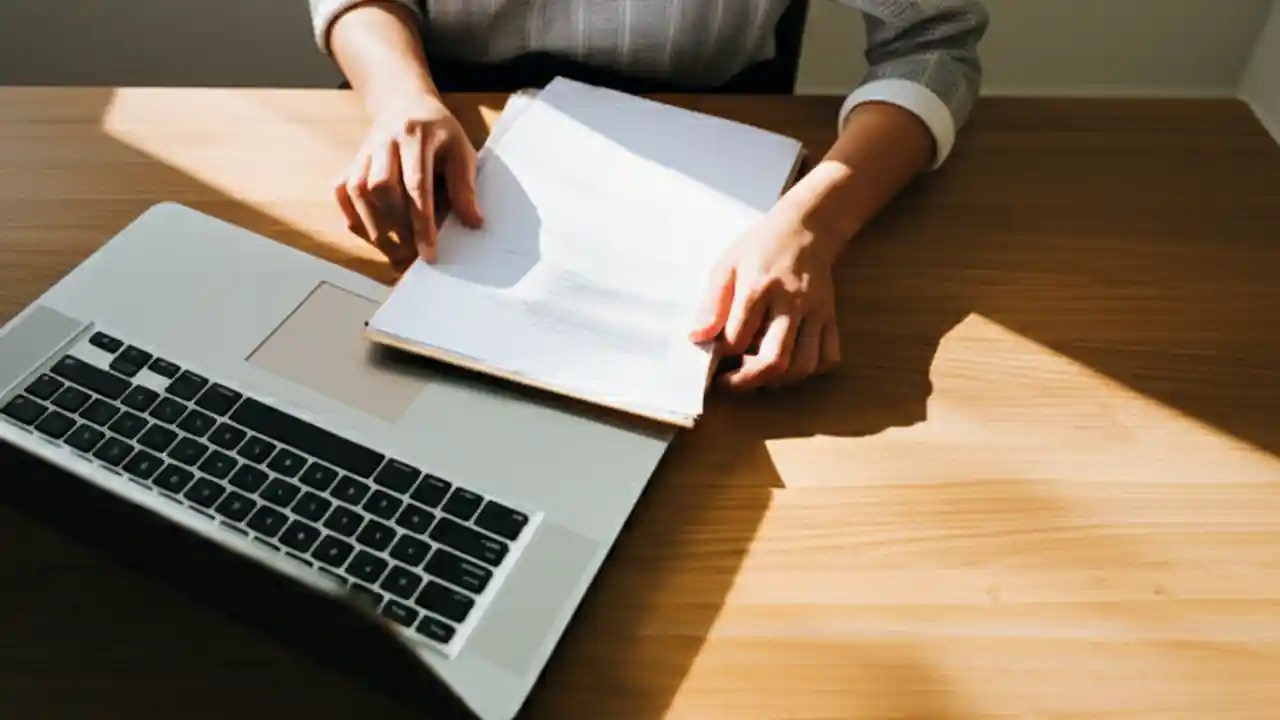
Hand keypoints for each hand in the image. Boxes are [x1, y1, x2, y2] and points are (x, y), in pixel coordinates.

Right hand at [334, 90, 483, 264]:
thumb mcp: (461, 151)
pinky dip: (352, 215)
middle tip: (412, 255)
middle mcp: (384, 141)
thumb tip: (473, 223)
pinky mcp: (352, 161)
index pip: (417, 185)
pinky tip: (370, 233)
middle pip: (381, 188)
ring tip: (395, 252)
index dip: (422, 223)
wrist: (406, 104)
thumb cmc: (439, 133)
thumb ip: (465, 186)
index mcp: (416, 135)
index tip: (429, 253)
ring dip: (374, 227)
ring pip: (357, 191)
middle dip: (397, 227)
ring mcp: (364, 151)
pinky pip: (341, 191)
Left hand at [690, 209, 841, 390]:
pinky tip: (789, 365)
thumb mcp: (727, 265)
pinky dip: (808, 371)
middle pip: (774, 361)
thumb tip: (697, 337)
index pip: (737, 338)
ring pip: (803, 365)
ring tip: (758, 375)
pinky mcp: (830, 316)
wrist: (806, 228)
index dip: (721, 355)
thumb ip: (712, 304)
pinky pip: (828, 357)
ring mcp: (815, 312)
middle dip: (747, 381)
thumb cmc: (760, 247)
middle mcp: (790, 302)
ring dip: (778, 381)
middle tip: (730, 382)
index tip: (712, 356)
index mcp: (758, 288)